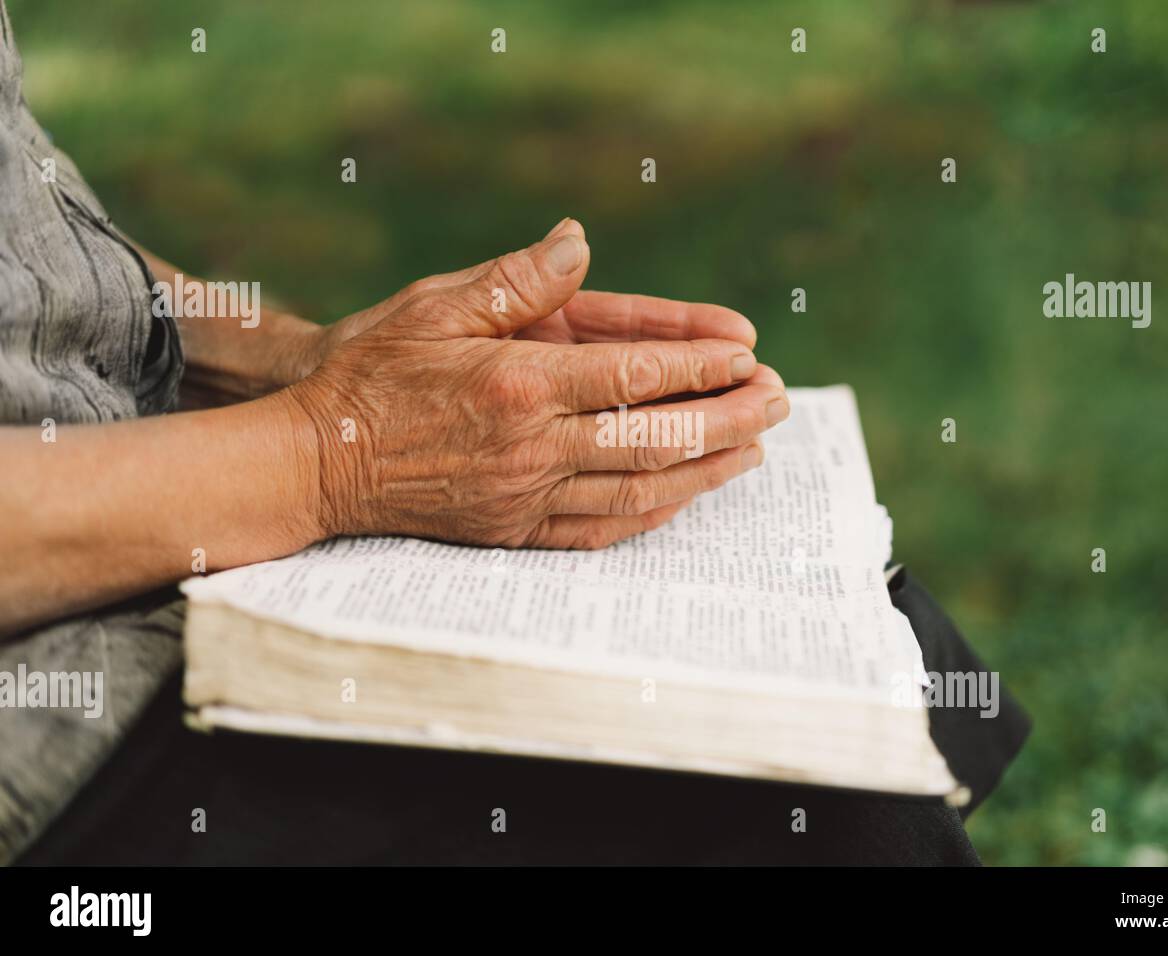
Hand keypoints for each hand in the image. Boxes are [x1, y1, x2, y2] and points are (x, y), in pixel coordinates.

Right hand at [285, 222, 788, 548]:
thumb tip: (579, 242)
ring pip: (639, 490)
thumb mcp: (432, 306)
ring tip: (754, 450)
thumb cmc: (370, 374)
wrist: (318, 463)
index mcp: (516, 385)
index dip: (701, 367)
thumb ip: (514, 280)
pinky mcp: (513, 532)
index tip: (750, 357)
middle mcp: (530, 448)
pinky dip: (653, 513)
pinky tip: (686, 496)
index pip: (634, 376)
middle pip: (654, 439)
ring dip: (706, 471)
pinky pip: (600, 530)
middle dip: (727, 420)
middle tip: (778, 403)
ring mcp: (524, 498)